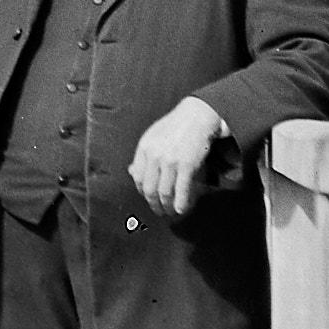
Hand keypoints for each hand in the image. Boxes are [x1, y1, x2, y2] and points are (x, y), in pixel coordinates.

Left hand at [127, 97, 227, 216]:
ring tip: (170, 212)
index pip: (138, 178)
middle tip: (159, 211)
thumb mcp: (153, 137)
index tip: (149, 198)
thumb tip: (132, 172)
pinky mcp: (187, 165)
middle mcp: (154, 156)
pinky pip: (181, 190)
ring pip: (165, 192)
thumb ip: (143, 155)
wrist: (196, 116)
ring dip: (167, 206)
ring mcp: (170, 161)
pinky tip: (181, 209)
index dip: (143, 192)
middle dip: (154, 204)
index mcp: (144, 148)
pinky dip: (180, 203)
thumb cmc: (175, 127)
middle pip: (150, 189)